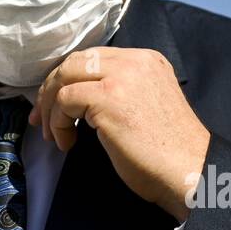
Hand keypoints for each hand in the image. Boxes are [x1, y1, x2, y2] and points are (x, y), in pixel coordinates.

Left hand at [30, 47, 210, 220]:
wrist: (189, 171)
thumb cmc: (167, 152)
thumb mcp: (146, 104)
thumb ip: (120, 90)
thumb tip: (76, 97)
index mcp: (146, 60)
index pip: (93, 58)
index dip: (67, 80)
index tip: (54, 105)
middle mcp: (135, 61)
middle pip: (74, 61)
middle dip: (51, 89)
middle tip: (41, 118)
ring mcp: (122, 77)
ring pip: (65, 77)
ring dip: (51, 108)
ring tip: (54, 135)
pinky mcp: (108, 98)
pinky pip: (65, 100)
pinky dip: (58, 122)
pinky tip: (67, 142)